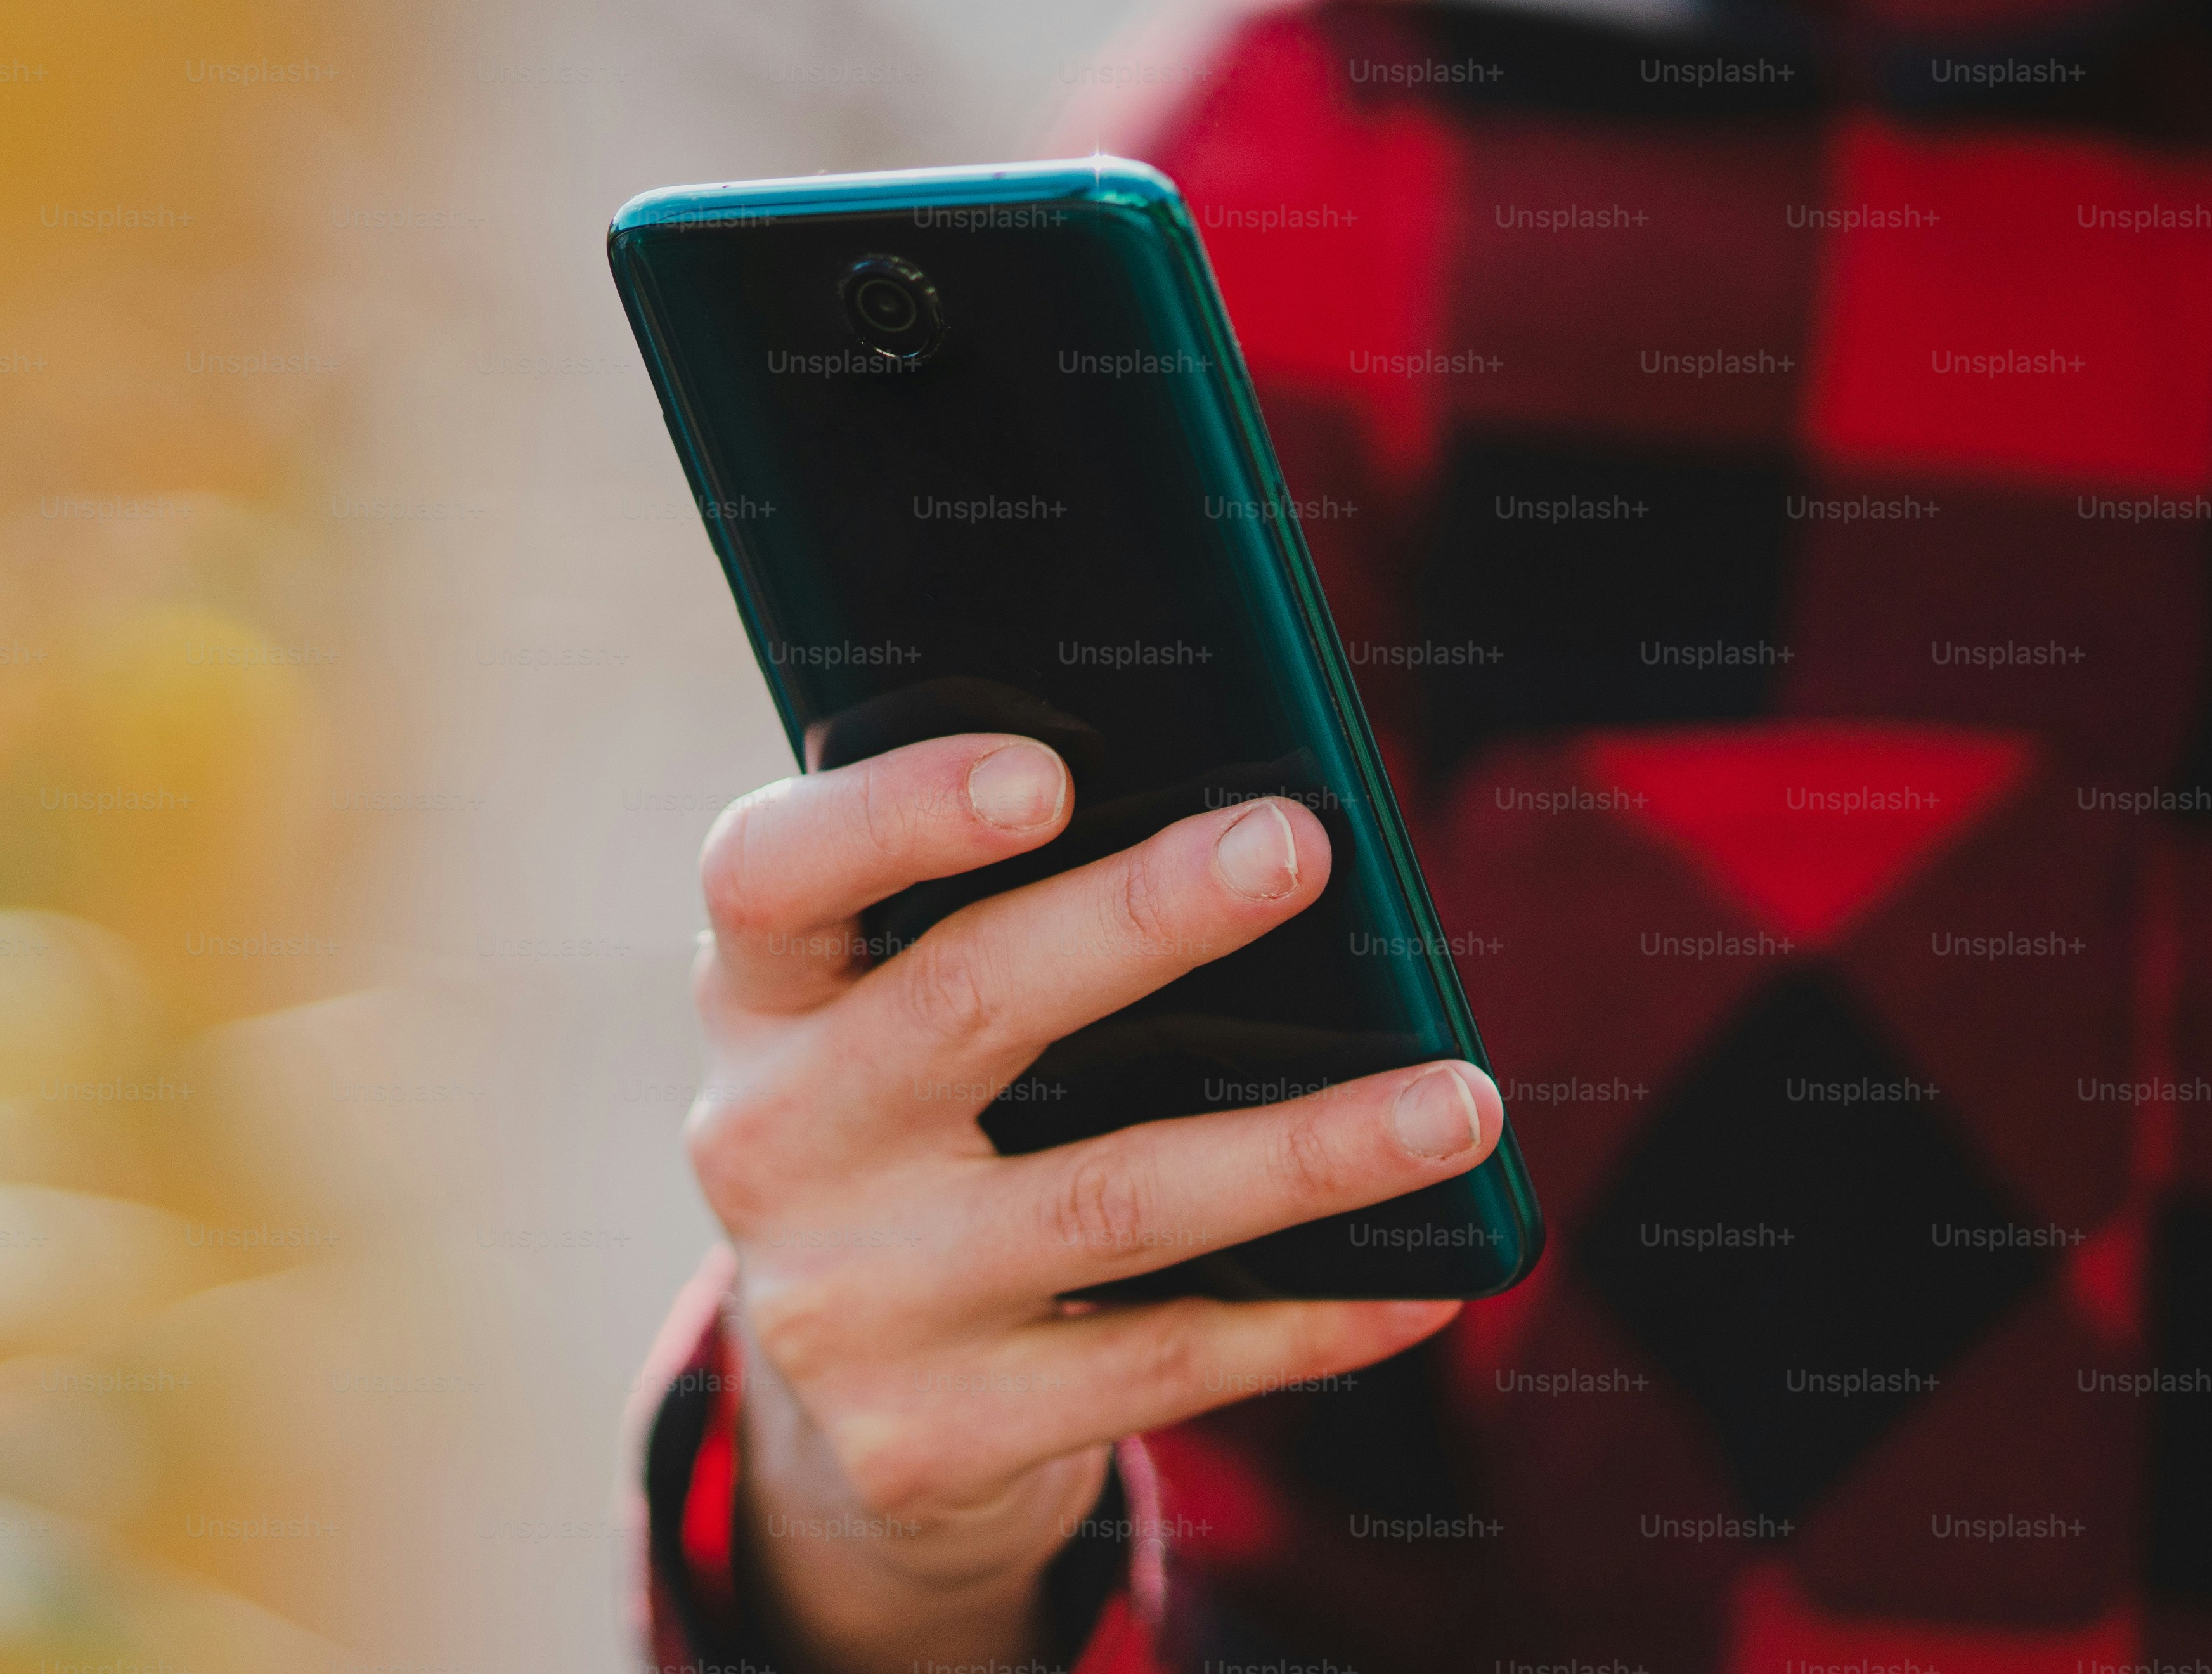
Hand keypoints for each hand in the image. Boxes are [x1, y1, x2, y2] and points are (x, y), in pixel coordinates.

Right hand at [683, 733, 1505, 1673]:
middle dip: (1142, 920)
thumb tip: (1238, 832)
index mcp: (753, 995)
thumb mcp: (890, 1014)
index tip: (1046, 773)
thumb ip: (981, 916)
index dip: (896, 814)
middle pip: (963, 1004)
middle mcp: (765, 1140)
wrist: (854, 1417)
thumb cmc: (926, 1133)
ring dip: (1301, 1149)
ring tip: (1458, 1101)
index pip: (771, 872)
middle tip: (1298, 848)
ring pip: (1104, 1202)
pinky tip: (1423, 1283)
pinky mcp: (923, 1439)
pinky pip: (1153, 1367)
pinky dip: (1305, 1320)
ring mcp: (839, 1302)